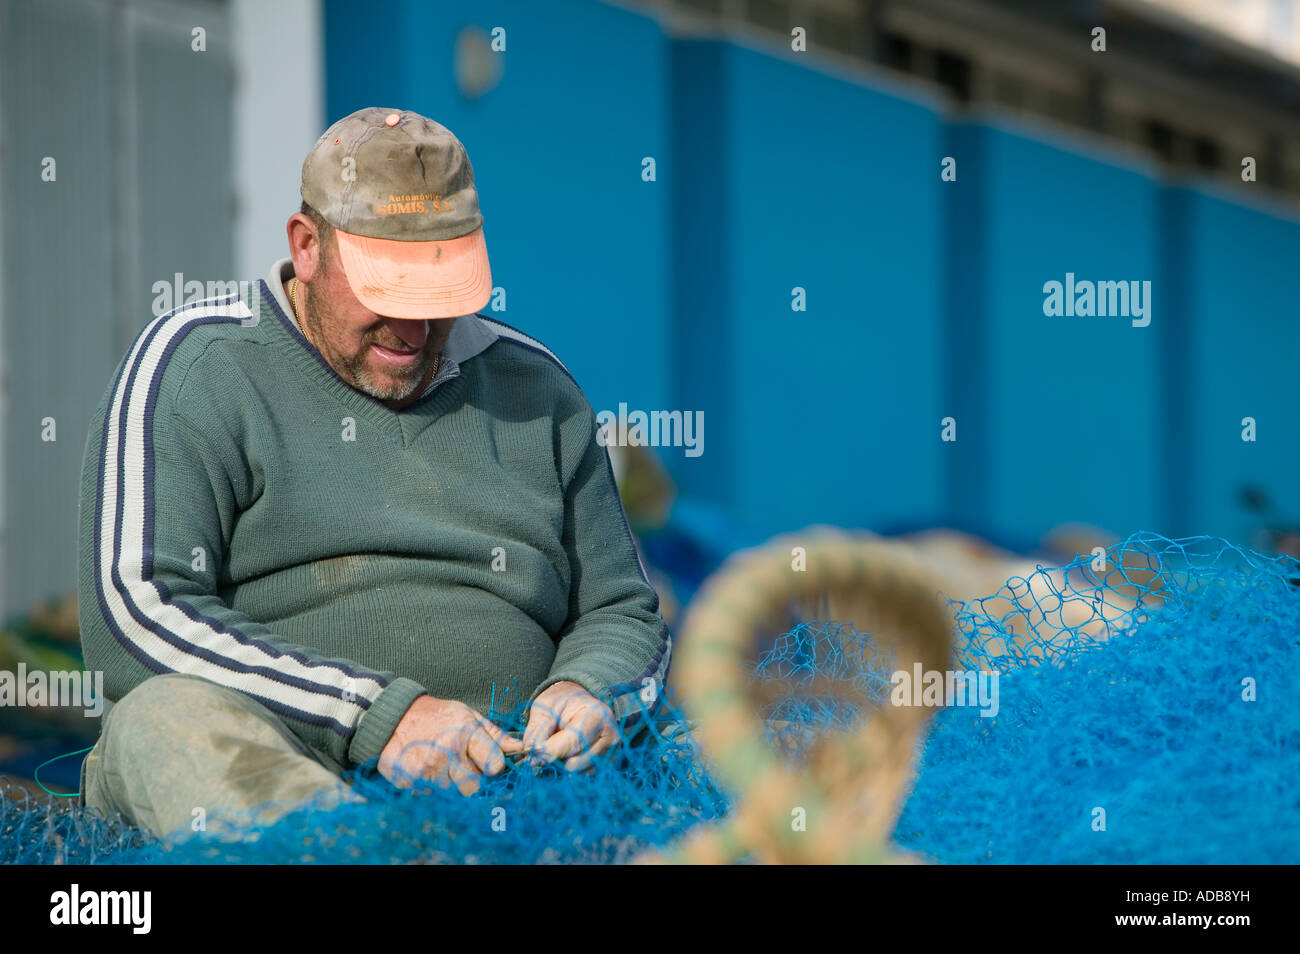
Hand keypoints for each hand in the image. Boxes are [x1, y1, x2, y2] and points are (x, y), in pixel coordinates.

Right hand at [378, 694, 524, 794]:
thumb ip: (495, 735)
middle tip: (461, 765)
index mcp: (466, 732)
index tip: (486, 761)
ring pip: (452, 792)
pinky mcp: (411, 781)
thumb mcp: (468, 716)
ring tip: (440, 762)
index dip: (492, 766)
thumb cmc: (436, 716)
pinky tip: (426, 766)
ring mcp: (428, 768)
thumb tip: (521, 748)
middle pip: (474, 786)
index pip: (494, 764)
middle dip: (471, 779)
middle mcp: (448, 751)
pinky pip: (431, 794)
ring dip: (449, 782)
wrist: (392, 717)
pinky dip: (431, 785)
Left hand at [522, 681, 618, 770]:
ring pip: (577, 773)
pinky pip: (583, 775)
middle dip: (554, 759)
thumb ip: (537, 731)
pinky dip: (571, 767)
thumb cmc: (561, 702)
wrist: (579, 700)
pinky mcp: (609, 764)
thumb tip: (531, 756)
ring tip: (559, 747)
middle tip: (545, 748)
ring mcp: (612, 752)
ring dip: (562, 764)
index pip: (573, 742)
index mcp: (596, 716)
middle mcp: (610, 736)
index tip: (532, 755)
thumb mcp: (544, 708)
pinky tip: (569, 753)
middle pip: (575, 764)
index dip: (549, 752)